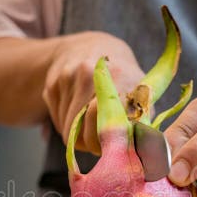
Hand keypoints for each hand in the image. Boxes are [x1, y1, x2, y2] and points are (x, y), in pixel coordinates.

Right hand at [44, 32, 144, 153]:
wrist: (90, 45)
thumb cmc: (122, 76)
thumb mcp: (140, 90)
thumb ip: (144, 119)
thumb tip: (145, 151)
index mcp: (117, 76)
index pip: (107, 124)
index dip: (109, 142)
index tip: (115, 146)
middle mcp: (88, 74)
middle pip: (83, 134)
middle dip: (92, 144)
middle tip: (103, 140)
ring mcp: (66, 79)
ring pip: (68, 132)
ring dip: (79, 136)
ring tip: (92, 123)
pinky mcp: (51, 86)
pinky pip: (58, 123)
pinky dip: (67, 125)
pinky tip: (78, 111)